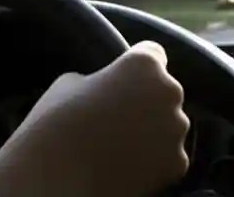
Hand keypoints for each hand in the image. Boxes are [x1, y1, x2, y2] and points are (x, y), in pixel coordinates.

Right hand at [0, 41, 189, 196]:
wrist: (56, 179)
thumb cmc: (55, 123)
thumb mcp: (70, 83)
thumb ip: (101, 79)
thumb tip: (109, 87)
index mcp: (143, 64)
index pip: (154, 54)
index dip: (137, 67)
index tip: (126, 80)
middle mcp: (169, 92)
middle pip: (164, 91)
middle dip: (147, 101)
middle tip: (117, 118)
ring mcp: (176, 130)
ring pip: (169, 124)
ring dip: (152, 131)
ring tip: (118, 144)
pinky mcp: (177, 164)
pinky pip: (169, 156)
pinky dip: (153, 161)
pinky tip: (125, 164)